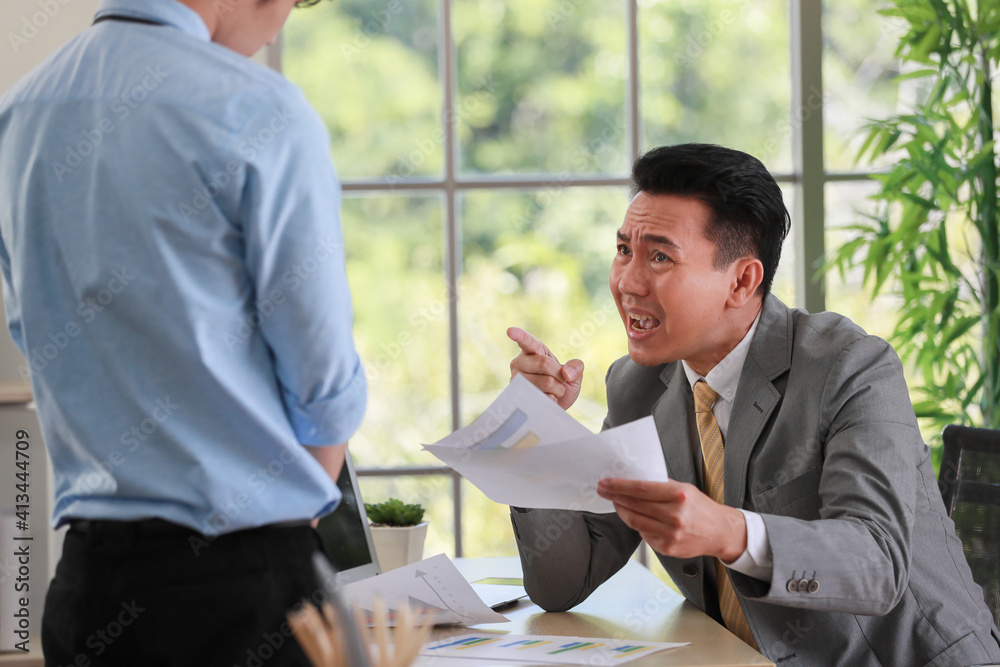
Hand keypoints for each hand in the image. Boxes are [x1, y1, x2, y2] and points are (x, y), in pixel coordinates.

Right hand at [507, 327, 583, 409]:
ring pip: (546, 382)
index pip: (527, 342)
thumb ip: (576, 367)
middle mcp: (520, 363)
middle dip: (559, 375)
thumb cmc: (562, 386)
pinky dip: (553, 401)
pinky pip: (544, 397)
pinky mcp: (518, 396)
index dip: (519, 335)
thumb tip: (566, 373)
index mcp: (533, 351)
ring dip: (558, 390)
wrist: (555, 409)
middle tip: (560, 381)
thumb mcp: (574, 374)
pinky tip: (546, 400)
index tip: (510, 331)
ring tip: (553, 392)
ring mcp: (517, 380)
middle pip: (544, 363)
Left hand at [597, 478, 746, 561]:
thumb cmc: (701, 508)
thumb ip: (660, 486)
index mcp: (679, 496)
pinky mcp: (667, 548)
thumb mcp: (684, 488)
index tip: (606, 483)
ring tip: (616, 502)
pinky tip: (635, 517)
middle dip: (615, 497)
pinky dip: (637, 525)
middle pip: (634, 506)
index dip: (619, 486)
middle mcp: (675, 516)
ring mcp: (670, 534)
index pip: (641, 489)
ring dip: (622, 511)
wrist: (720, 532)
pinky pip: (644, 534)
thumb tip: (633, 481)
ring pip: (635, 521)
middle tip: (604, 490)